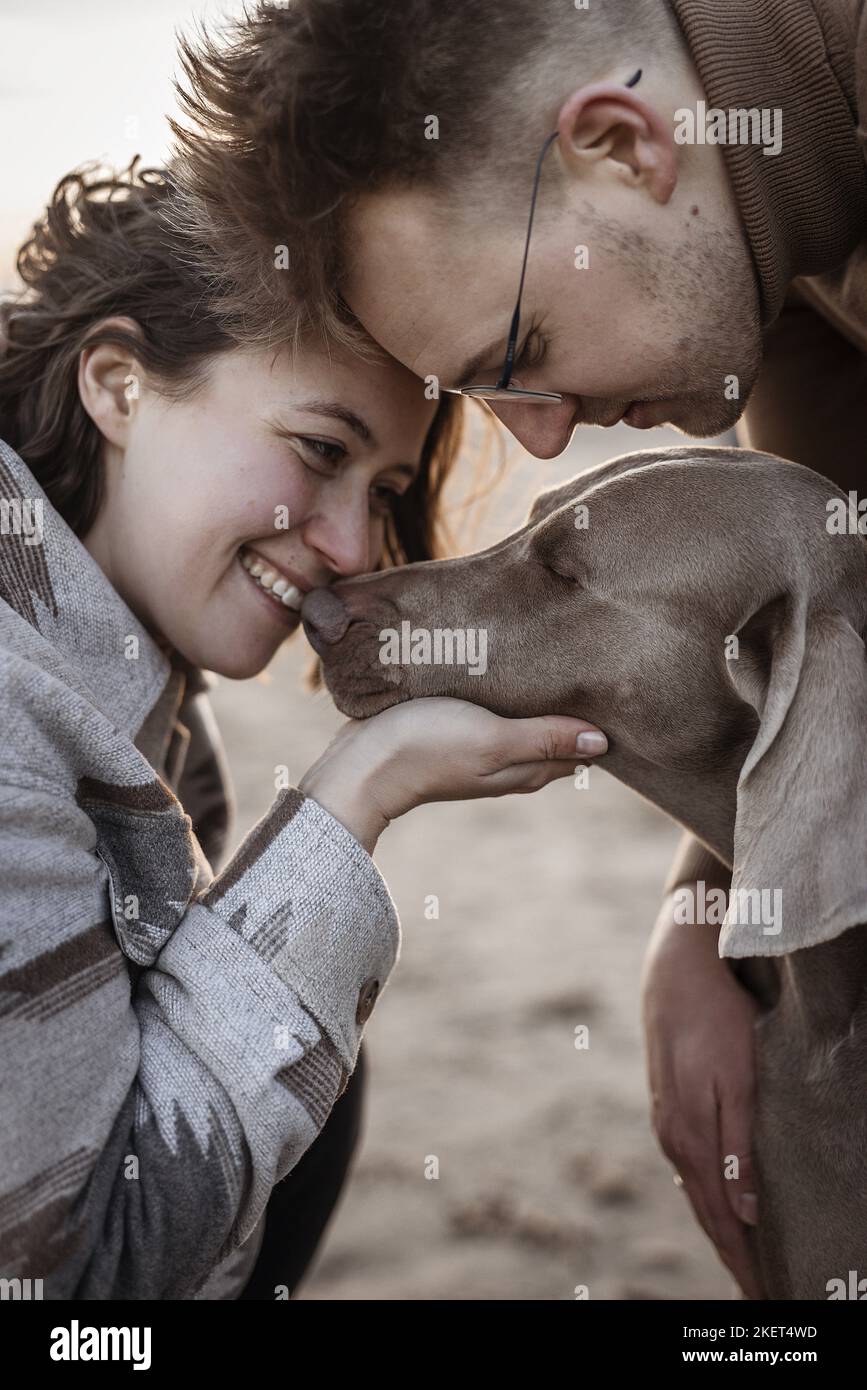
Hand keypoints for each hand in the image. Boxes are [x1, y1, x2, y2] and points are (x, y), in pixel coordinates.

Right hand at [299, 696, 607, 851]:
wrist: (358, 765)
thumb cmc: (426, 748)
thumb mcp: (492, 740)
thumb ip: (544, 739)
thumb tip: (604, 743)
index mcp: (524, 768)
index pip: (578, 750)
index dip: (598, 725)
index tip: (620, 691)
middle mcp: (506, 764)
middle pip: (554, 739)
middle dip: (576, 714)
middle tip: (600, 670)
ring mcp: (477, 751)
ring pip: (524, 727)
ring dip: (542, 705)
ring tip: (563, 666)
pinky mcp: (450, 734)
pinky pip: (493, 717)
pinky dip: (508, 701)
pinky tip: (508, 677)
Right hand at [641, 888, 764, 1299]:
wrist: (674, 967)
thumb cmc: (716, 1019)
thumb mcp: (739, 1080)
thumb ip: (740, 1148)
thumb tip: (745, 1212)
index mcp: (691, 1141)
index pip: (721, 1221)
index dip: (744, 1262)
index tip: (767, 1296)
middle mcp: (672, 1139)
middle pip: (705, 1214)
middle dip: (733, 1257)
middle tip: (760, 1292)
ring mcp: (665, 1122)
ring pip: (695, 1192)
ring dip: (719, 1229)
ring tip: (744, 1258)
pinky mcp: (667, 1104)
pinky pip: (689, 1167)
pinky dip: (706, 1196)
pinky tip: (716, 1201)